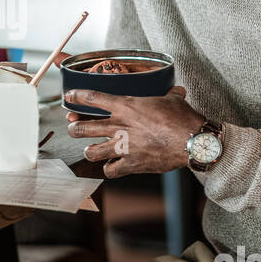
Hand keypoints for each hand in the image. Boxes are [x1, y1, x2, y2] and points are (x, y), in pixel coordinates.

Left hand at [65, 86, 204, 177]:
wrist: (192, 141)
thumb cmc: (182, 118)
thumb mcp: (173, 100)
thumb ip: (169, 95)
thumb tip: (176, 91)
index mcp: (126, 106)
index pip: (92, 98)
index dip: (77, 97)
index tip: (69, 97)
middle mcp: (119, 126)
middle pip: (82, 128)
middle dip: (74, 128)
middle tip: (73, 127)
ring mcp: (123, 147)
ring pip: (91, 152)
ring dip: (89, 151)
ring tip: (90, 150)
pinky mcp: (131, 164)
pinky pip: (110, 170)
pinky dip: (110, 169)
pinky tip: (112, 167)